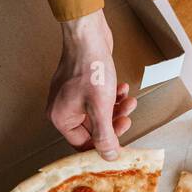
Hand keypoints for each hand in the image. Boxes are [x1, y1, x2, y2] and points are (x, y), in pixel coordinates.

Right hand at [49, 9, 137, 156]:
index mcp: (61, 118)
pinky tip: (122, 89)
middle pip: (92, 129)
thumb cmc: (91, 68)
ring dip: (116, 109)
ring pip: (98, 113)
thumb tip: (109, 157)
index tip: (120, 143)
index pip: (82, 144)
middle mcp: (63, 108)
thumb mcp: (100, 107)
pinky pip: (98, 98)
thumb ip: (104, 136)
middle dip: (112, 124)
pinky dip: (112, 97)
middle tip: (127, 119)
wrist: (88, 34)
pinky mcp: (81, 84)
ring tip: (130, 102)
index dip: (103, 146)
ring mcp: (71, 95)